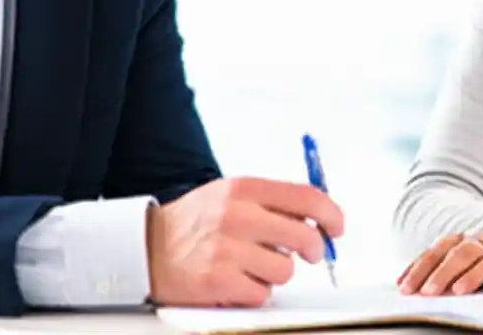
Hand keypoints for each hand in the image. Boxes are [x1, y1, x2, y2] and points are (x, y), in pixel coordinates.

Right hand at [146, 177, 344, 306]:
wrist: (146, 248)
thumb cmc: (196, 223)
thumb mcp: (231, 195)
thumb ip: (272, 202)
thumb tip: (320, 216)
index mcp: (243, 189)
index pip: (306, 197)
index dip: (331, 214)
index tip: (337, 227)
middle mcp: (236, 215)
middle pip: (304, 236)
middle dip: (313, 249)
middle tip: (308, 253)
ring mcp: (227, 250)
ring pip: (285, 270)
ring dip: (275, 273)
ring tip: (252, 265)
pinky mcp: (219, 282)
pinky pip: (262, 294)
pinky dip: (254, 292)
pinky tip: (235, 281)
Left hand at [397, 233, 482, 295]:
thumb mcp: (460, 263)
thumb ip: (435, 271)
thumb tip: (402, 286)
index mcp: (463, 240)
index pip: (438, 250)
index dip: (420, 269)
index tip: (406, 289)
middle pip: (462, 252)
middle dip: (443, 272)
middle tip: (429, 292)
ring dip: (473, 275)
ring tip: (459, 291)